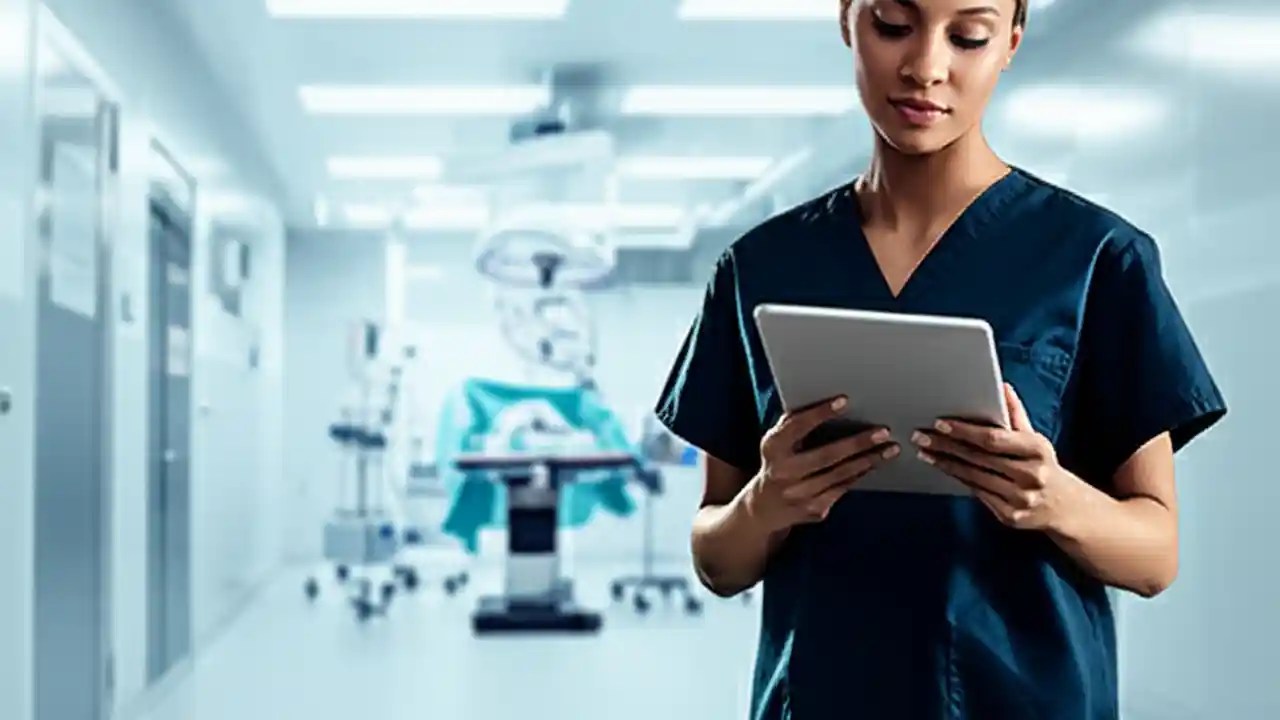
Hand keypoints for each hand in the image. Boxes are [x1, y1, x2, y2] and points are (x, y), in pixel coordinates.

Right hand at [745, 396, 899, 532]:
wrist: (764, 508)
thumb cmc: (777, 463)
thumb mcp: (776, 441)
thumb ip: (794, 423)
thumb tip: (827, 402)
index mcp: (773, 449)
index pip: (797, 427)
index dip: (820, 413)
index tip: (844, 400)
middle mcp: (783, 473)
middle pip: (826, 456)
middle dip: (858, 443)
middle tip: (883, 432)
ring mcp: (799, 495)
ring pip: (840, 475)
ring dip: (868, 460)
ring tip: (890, 448)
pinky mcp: (814, 510)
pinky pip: (843, 489)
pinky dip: (860, 475)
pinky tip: (874, 464)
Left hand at [911, 383, 1084, 531]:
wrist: (1064, 506)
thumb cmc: (1043, 465)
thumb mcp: (1035, 438)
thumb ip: (1015, 414)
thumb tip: (1001, 387)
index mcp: (1038, 450)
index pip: (994, 438)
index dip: (964, 430)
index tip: (940, 423)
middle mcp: (1031, 475)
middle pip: (978, 458)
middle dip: (945, 445)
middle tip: (920, 435)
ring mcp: (1020, 499)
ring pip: (974, 477)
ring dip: (945, 463)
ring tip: (924, 451)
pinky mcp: (1010, 517)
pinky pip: (977, 493)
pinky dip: (958, 478)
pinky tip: (943, 467)